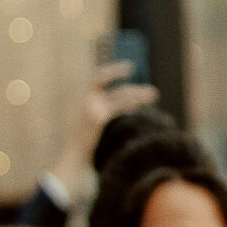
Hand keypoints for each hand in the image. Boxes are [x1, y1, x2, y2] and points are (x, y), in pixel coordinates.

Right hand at [51, 61, 159, 185]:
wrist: (73, 158)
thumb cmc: (81, 146)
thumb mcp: (89, 126)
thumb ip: (101, 115)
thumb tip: (119, 111)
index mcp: (83, 100)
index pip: (98, 78)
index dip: (112, 71)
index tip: (129, 68)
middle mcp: (86, 101)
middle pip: (109, 83)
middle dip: (126, 80)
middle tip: (148, 85)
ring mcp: (90, 108)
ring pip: (119, 95)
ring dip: (137, 94)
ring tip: (153, 95)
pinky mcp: (97, 118)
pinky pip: (118, 107)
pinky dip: (130, 104)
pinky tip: (140, 104)